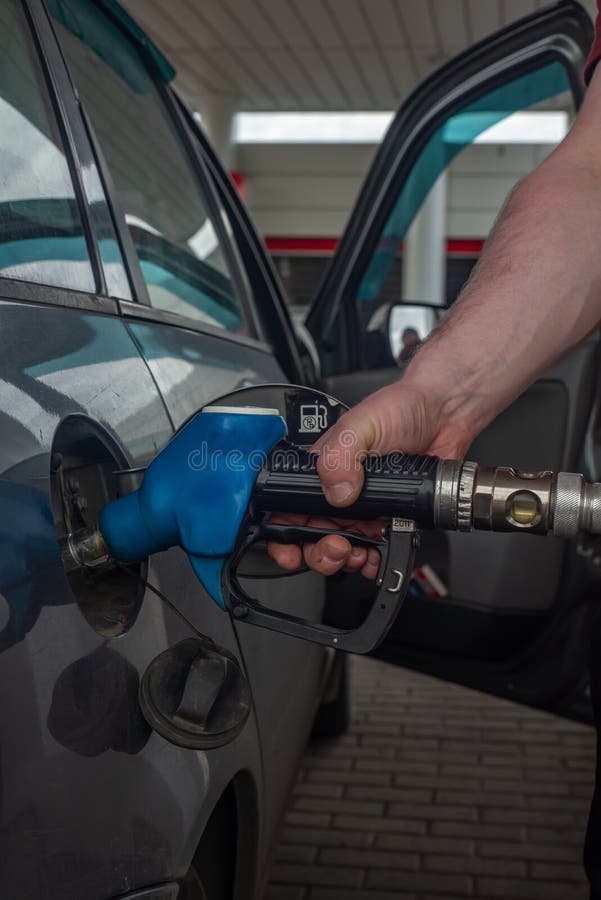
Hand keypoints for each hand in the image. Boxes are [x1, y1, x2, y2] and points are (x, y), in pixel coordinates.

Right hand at [267, 378, 476, 576]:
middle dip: (320, 553)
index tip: (292, 549)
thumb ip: (340, 455)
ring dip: (347, 560)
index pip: (288, 510)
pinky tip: (380, 554)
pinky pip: (378, 549)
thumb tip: (337, 491)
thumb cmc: (399, 408)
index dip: (285, 536)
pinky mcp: (391, 518)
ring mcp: (366, 508)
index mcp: (323, 471)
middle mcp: (341, 493)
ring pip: (344, 549)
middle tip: (337, 547)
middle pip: (313, 538)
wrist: (443, 413)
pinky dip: (376, 561)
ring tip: (359, 552)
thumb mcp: (360, 424)